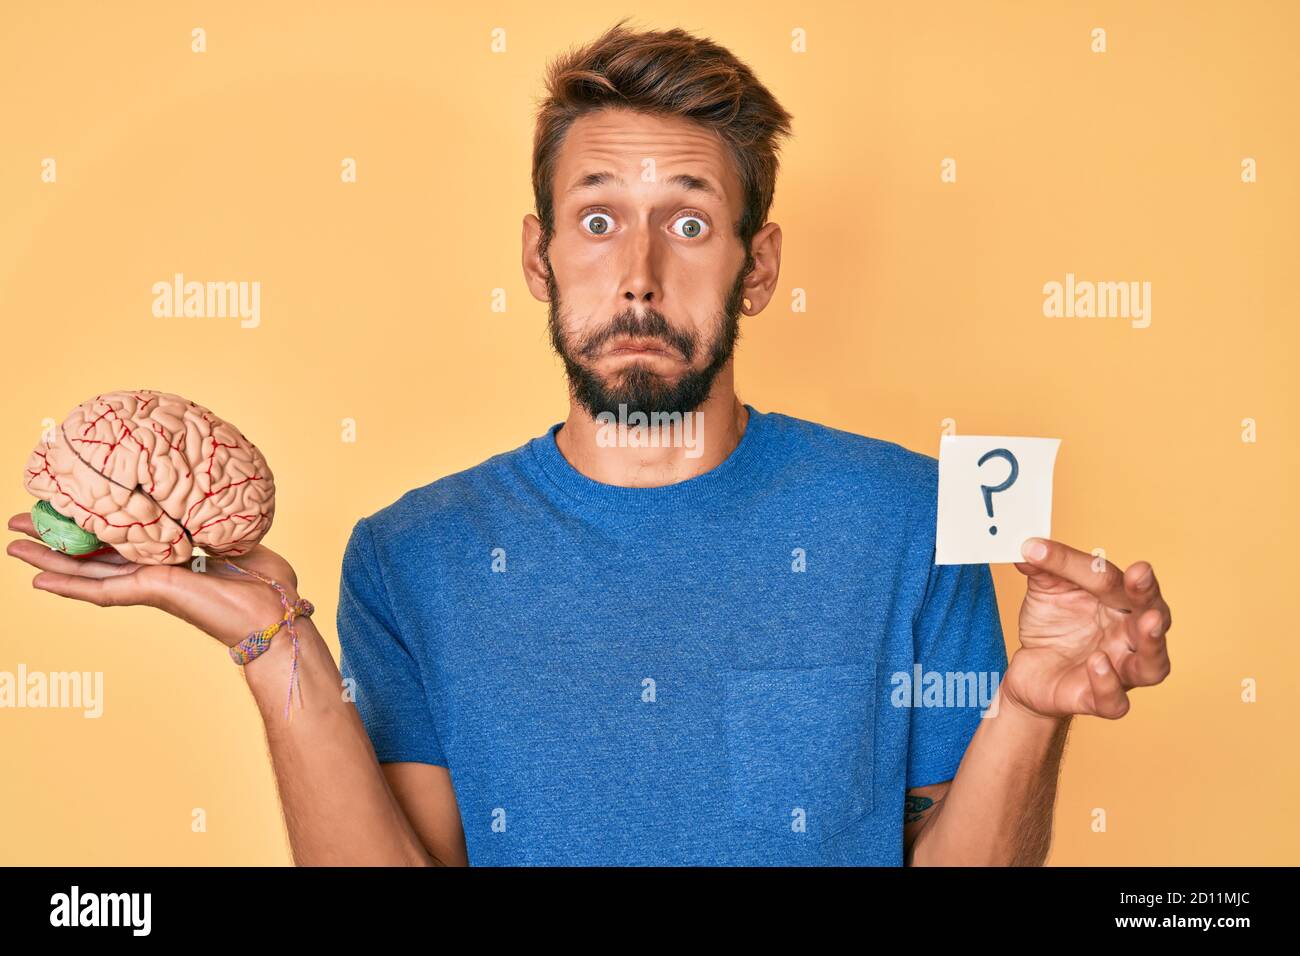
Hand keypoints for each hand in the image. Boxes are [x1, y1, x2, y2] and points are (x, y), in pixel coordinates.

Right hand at [6, 511, 300, 648]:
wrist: (275, 611)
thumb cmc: (267, 583)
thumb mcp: (240, 540)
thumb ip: (217, 523)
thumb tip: (212, 500)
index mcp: (172, 554)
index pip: (123, 537)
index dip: (92, 522)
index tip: (67, 502)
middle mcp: (155, 568)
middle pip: (94, 552)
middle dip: (56, 537)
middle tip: (18, 521)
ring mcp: (151, 582)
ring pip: (87, 571)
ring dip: (49, 559)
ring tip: (12, 545)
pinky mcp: (153, 591)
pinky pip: (103, 591)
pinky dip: (70, 586)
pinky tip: (39, 580)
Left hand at [1001, 537, 1171, 719]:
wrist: (1030, 671)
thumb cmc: (1053, 626)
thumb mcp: (1045, 591)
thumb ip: (1042, 568)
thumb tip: (1029, 544)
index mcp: (1120, 603)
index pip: (1114, 580)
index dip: (1088, 566)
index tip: (1055, 550)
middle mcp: (1129, 636)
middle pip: (1154, 616)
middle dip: (1149, 596)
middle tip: (1140, 576)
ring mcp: (1120, 669)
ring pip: (1153, 664)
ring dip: (1152, 643)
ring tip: (1146, 623)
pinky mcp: (1099, 699)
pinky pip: (1116, 701)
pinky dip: (1109, 684)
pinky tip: (1097, 663)